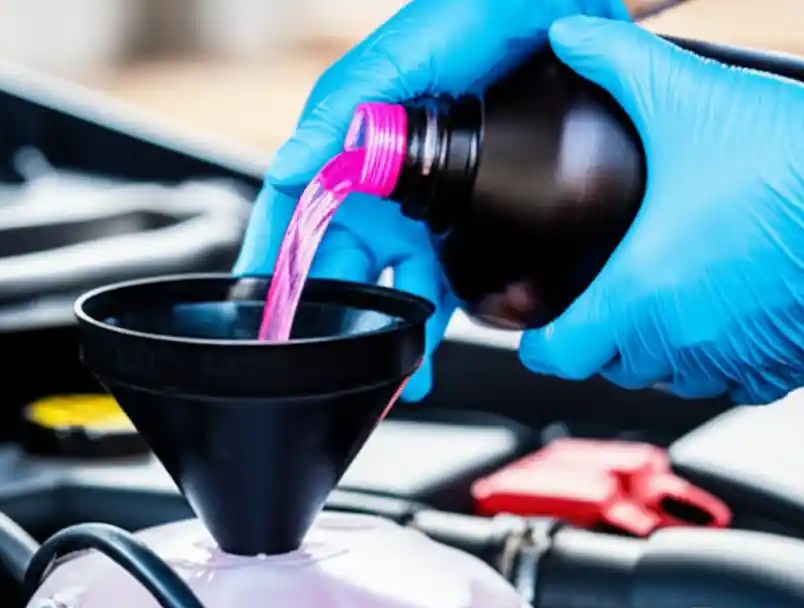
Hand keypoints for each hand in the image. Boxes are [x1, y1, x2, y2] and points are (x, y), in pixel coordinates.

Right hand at [235, 0, 629, 400]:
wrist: (546, 12)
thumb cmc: (459, 18)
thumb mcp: (387, 65)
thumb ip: (336, 113)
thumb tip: (287, 166)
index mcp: (345, 154)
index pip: (293, 223)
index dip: (272, 270)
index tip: (257, 317)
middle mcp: (379, 189)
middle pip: (340, 270)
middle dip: (331, 321)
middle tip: (327, 366)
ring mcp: (424, 210)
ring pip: (393, 288)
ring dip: (390, 335)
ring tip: (393, 375)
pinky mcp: (470, 220)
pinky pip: (447, 281)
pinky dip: (438, 319)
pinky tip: (435, 344)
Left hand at [518, 17, 803, 403]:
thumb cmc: (794, 158)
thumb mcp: (685, 98)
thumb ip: (616, 65)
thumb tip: (570, 37)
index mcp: (640, 292)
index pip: (562, 352)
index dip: (541, 342)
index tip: (538, 330)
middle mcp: (682, 340)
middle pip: (615, 364)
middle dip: (603, 335)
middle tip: (609, 295)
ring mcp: (735, 359)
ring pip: (674, 378)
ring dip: (662, 350)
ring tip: (669, 302)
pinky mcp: (786, 366)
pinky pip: (737, 384)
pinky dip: (724, 361)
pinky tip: (729, 318)